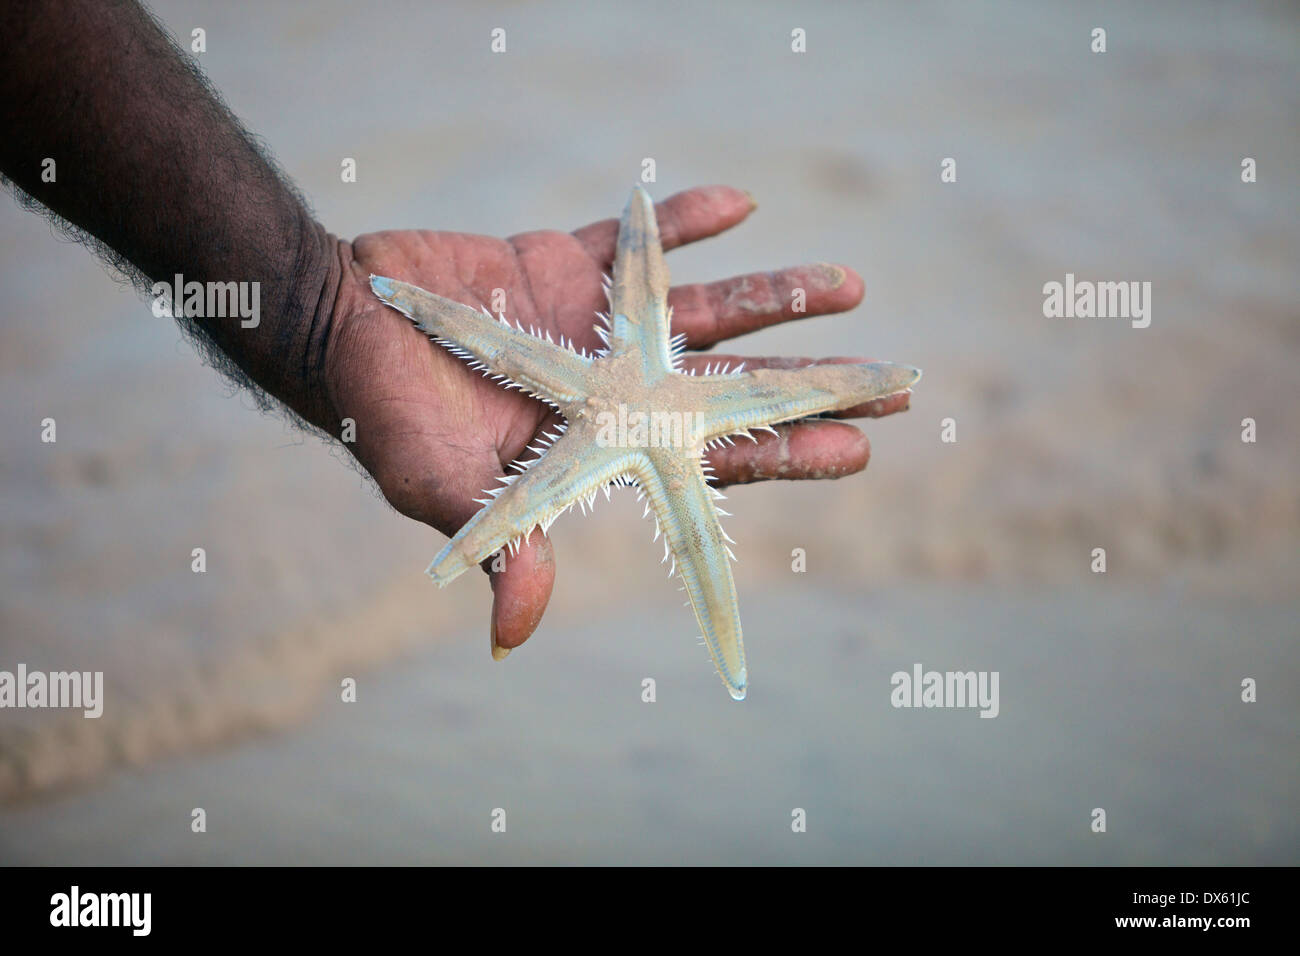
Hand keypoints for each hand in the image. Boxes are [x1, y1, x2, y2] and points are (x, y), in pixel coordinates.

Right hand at [321, 186, 910, 655]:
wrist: (342, 328)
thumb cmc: (388, 418)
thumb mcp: (444, 490)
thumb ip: (503, 544)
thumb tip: (515, 637)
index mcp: (603, 442)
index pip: (712, 455)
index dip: (782, 454)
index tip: (856, 450)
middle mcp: (616, 384)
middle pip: (733, 385)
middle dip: (809, 384)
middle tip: (894, 385)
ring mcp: (597, 323)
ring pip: (705, 308)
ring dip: (775, 294)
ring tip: (851, 286)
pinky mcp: (566, 263)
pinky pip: (637, 239)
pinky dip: (682, 221)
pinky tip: (742, 204)